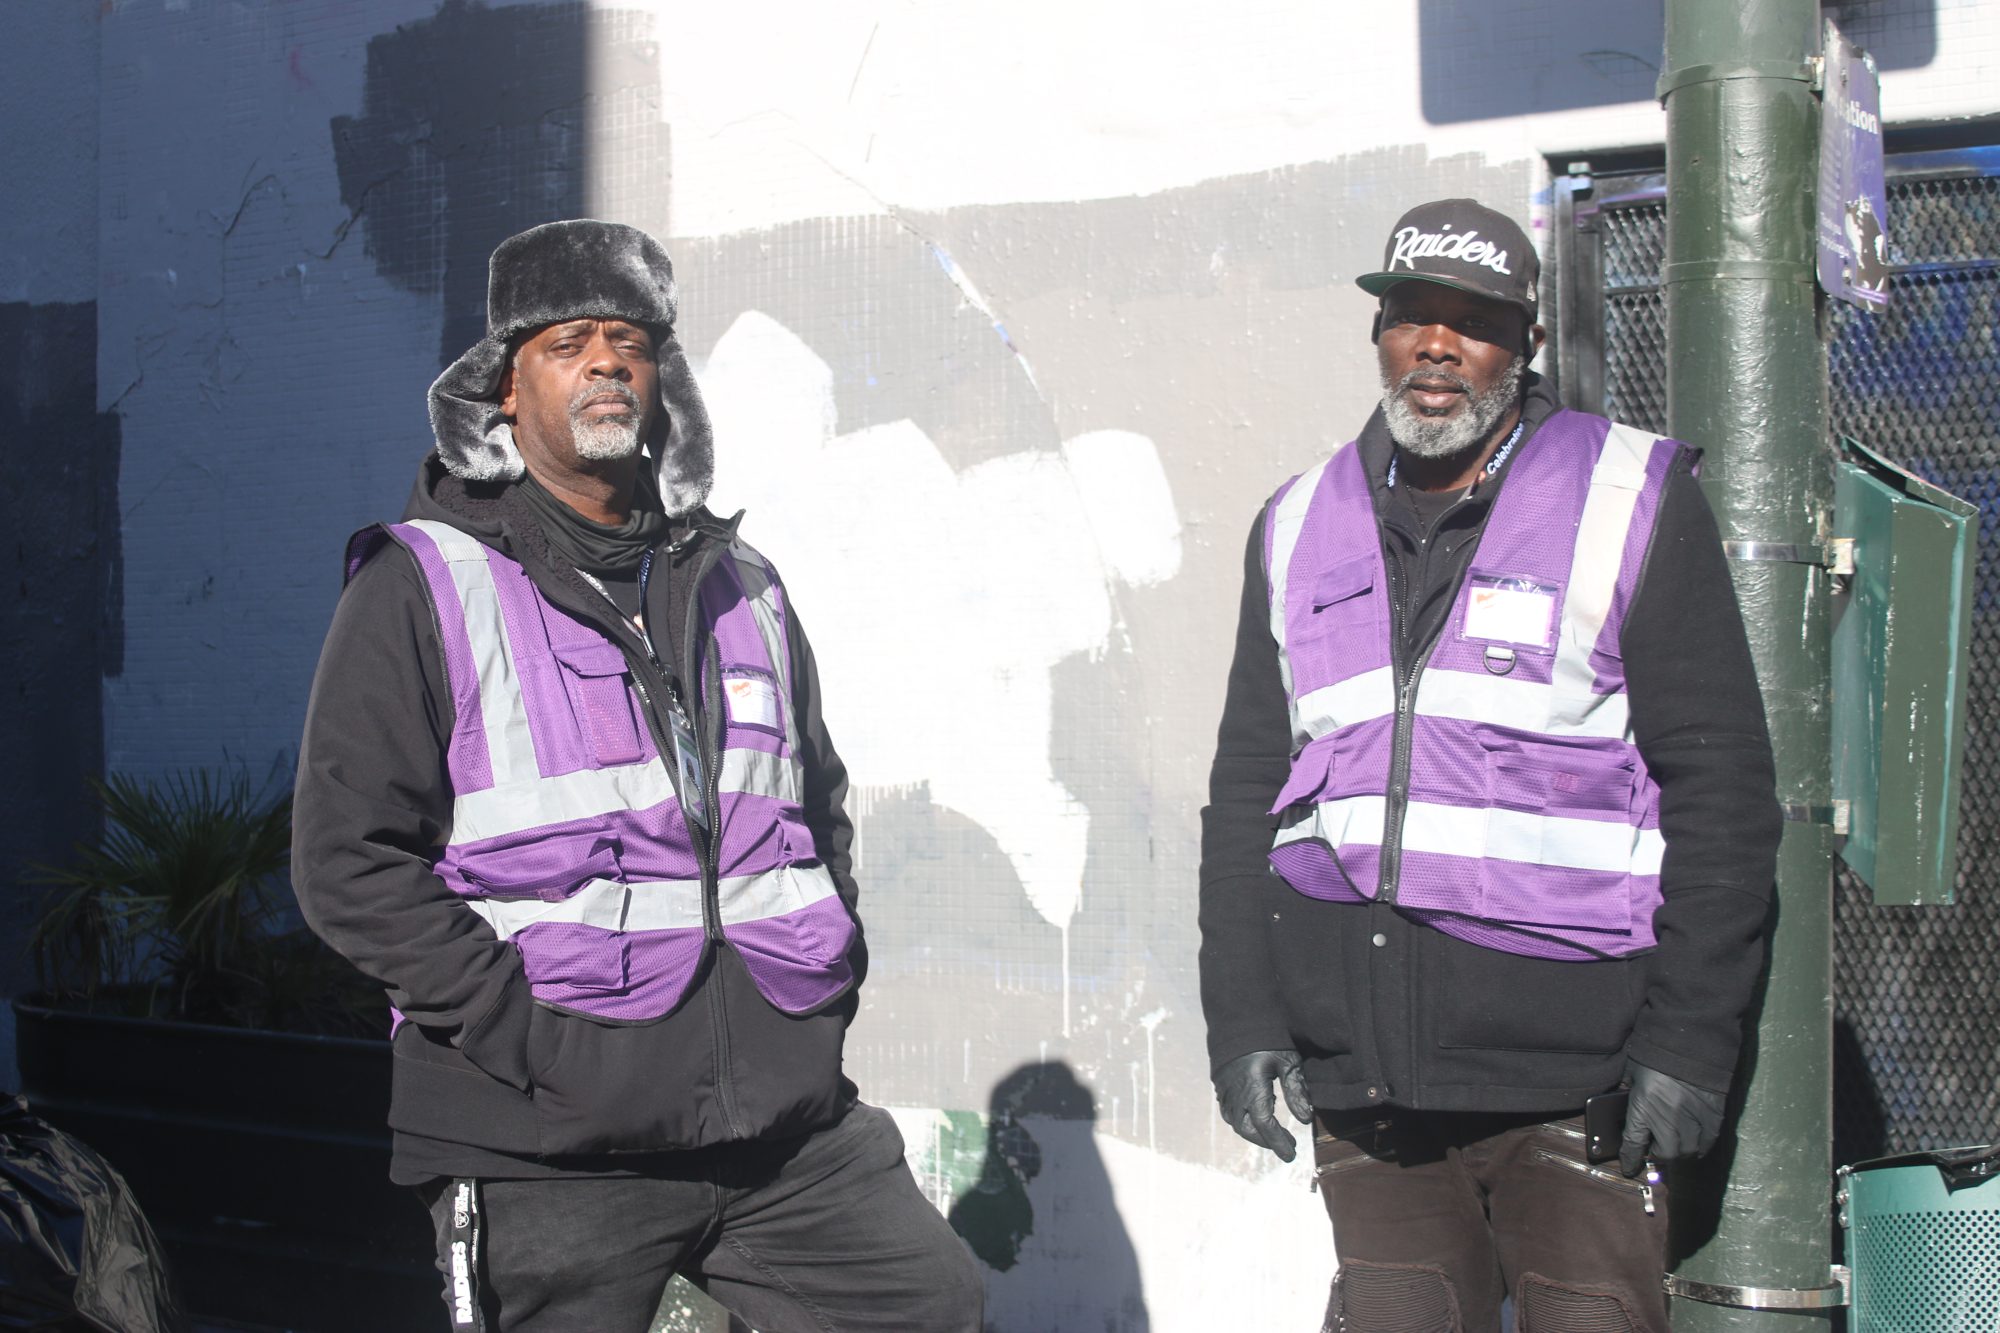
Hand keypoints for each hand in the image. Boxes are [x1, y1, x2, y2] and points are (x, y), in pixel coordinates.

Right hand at [1214, 1049, 1312, 1161]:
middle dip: (1267, 1141)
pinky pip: (1227, 1111)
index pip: (1264, 1124)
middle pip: (1247, 1128)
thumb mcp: (1288, 1061)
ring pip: (1235, 1122)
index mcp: (1253, 1086)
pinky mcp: (1220, 1085)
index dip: (1278, 1142)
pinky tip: (1255, 1119)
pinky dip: (1241, 1121)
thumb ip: (1296, 1090)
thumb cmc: (1268, 1038)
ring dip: (1253, 1133)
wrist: (1238, 1019)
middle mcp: (1235, 1091)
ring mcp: (1224, 1089)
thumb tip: (1305, 1119)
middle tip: (1287, 1145)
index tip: (1291, 1154)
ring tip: (1273, 1135)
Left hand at [1619, 1060, 1727, 1176]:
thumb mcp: (1633, 1072)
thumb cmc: (1656, 1053)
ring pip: (1688, 1151)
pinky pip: (1708, 1142)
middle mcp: (1669, 1118)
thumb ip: (1631, 1092)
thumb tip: (1629, 1106)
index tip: (1628, 1167)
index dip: (1630, 1159)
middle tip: (1656, 1148)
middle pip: (1666, 1154)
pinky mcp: (1714, 1116)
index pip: (1633, 1144)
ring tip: (1676, 1143)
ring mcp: (1694, 1119)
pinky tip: (1695, 1140)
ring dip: (1681, 1151)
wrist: (1691, 1040)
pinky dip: (1700, 1145)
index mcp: (1643, 1106)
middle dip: (1660, 1155)